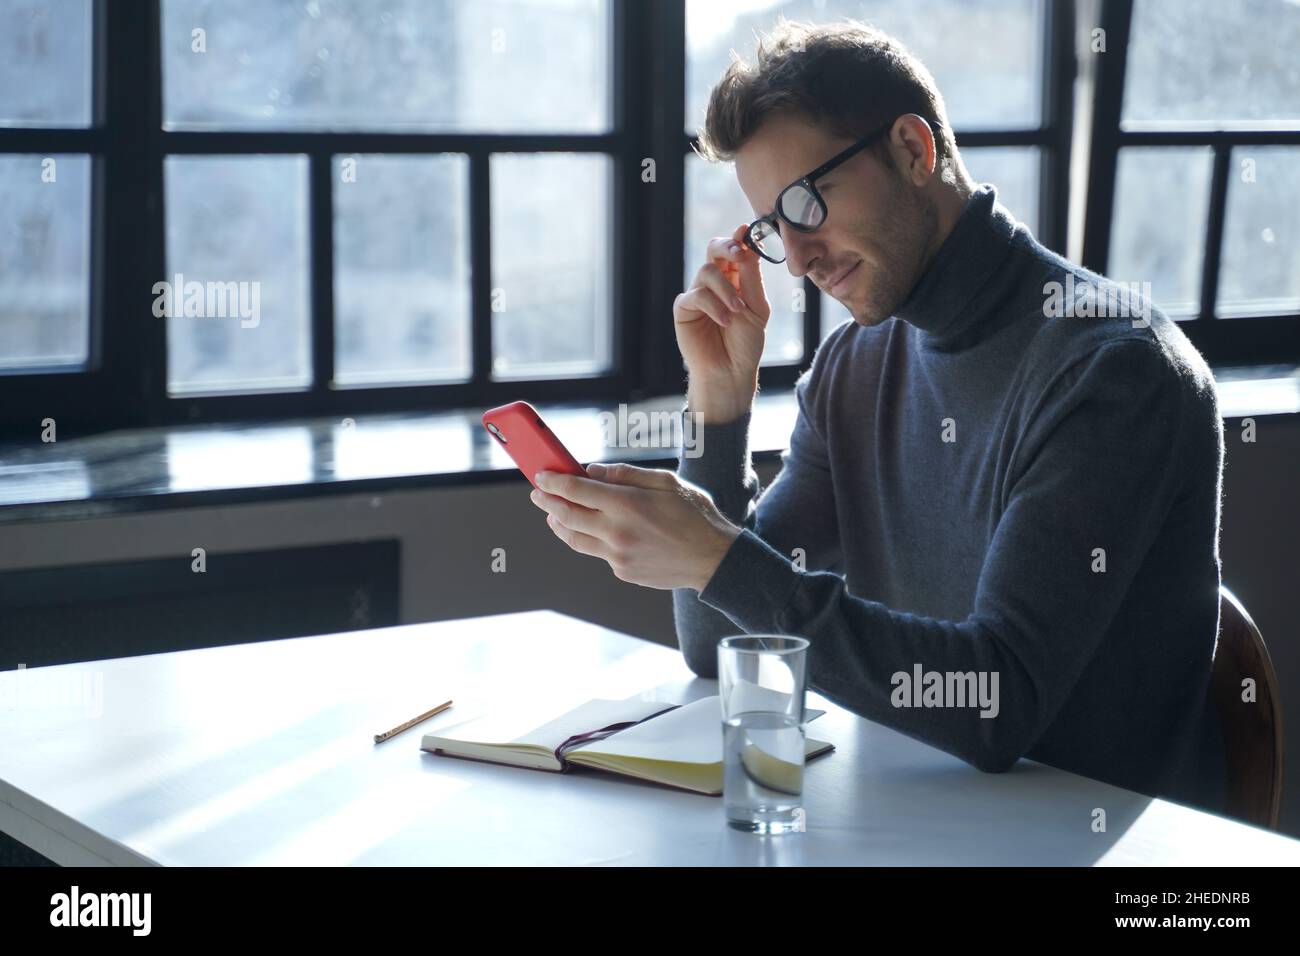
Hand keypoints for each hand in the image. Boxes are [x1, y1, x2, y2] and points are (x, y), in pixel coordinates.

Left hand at [529, 462, 740, 590]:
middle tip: (538, 494)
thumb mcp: (666, 482)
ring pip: (575, 539)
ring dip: (559, 524)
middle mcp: (617, 532)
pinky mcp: (623, 571)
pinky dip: (591, 539)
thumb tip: (591, 471)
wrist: (713, 560)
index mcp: (628, 504)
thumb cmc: (694, 515)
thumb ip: (625, 474)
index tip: (541, 476)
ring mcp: (618, 556)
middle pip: (567, 516)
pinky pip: (598, 553)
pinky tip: (593, 531)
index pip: (576, 490)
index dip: (553, 482)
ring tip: (553, 515)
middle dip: (547, 502)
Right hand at [674, 224, 770, 422]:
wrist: (731, 372)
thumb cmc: (746, 343)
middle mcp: (715, 283)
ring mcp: (698, 294)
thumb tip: (748, 247)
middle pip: (714, 249)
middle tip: (740, 254)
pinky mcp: (684, 309)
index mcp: (736, 279)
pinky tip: (725, 321)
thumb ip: (752, 278)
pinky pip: (696, 295)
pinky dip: (714, 306)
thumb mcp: (757, 308)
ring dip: (726, 290)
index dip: (740, 238)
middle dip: (727, 247)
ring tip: (738, 311)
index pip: (735, 250)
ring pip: (707, 271)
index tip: (746, 229)